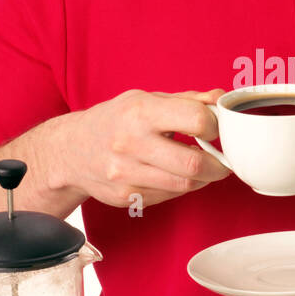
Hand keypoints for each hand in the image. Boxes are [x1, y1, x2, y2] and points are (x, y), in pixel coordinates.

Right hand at [48, 88, 230, 209]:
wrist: (71, 150)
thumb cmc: (114, 120)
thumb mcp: (145, 99)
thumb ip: (187, 100)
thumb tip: (221, 99)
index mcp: (140, 112)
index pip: (195, 120)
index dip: (215, 126)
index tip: (215, 129)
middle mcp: (131, 143)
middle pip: (194, 164)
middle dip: (218, 165)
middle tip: (223, 161)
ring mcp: (126, 174)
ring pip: (184, 185)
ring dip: (203, 179)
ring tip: (204, 168)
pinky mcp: (126, 197)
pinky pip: (169, 196)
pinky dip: (181, 187)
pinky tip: (177, 175)